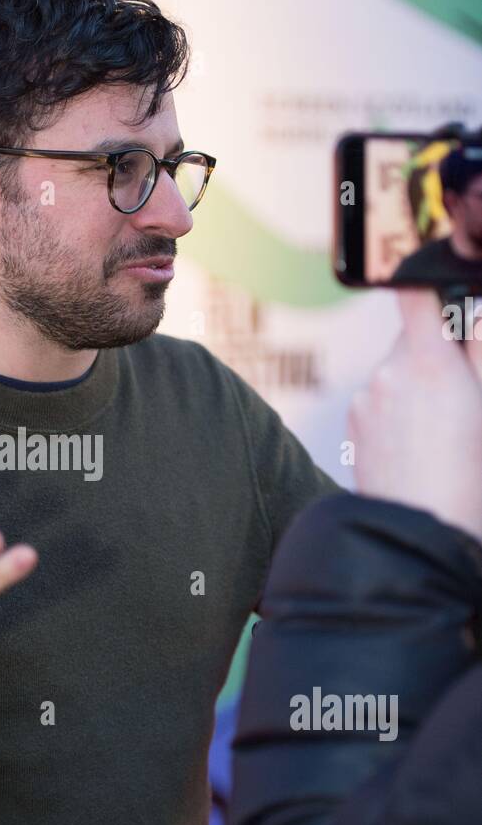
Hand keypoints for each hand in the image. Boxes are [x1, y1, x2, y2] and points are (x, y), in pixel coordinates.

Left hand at [347, 289, 481, 546]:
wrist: (421, 540)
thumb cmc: (473, 479)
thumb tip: (470, 315)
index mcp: (429, 363)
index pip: (415, 293)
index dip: (428, 284)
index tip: (443, 293)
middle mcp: (388, 375)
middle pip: (414, 341)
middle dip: (440, 355)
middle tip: (467, 395)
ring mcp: (366, 403)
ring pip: (398, 374)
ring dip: (421, 387)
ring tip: (447, 433)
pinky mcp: (355, 430)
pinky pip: (381, 403)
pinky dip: (401, 413)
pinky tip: (422, 449)